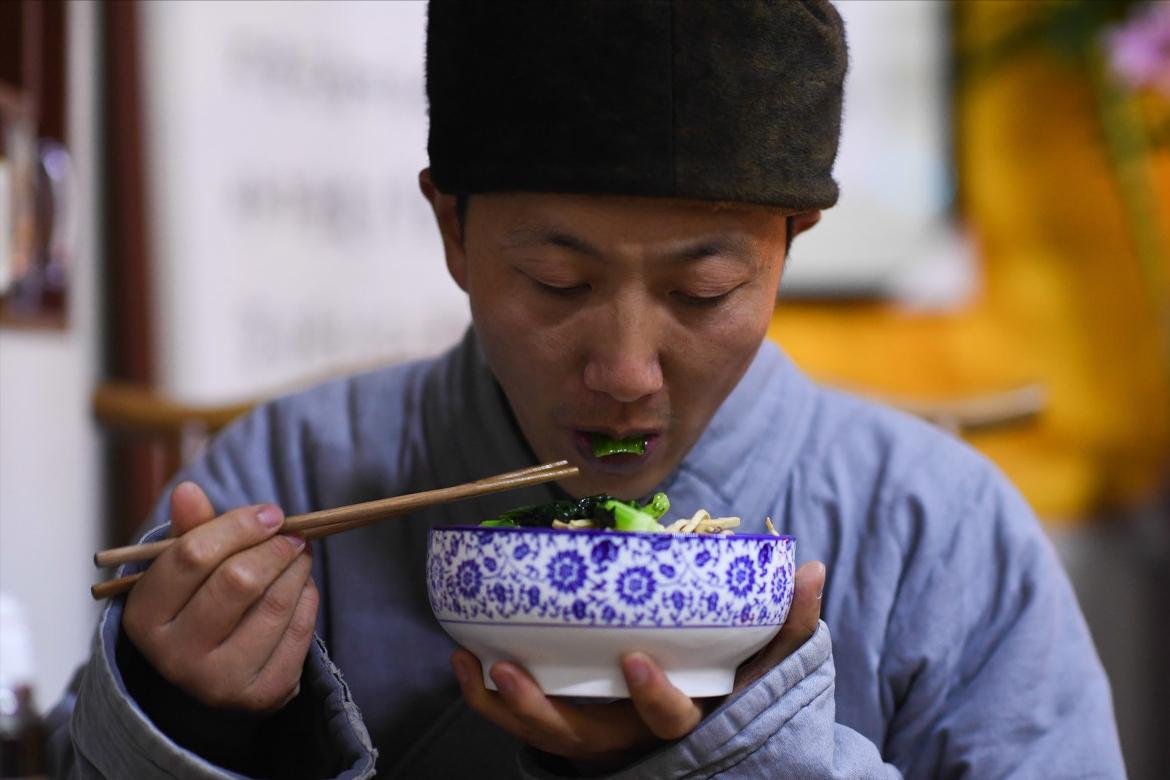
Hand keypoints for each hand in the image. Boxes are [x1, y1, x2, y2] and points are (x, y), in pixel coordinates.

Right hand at [123, 481, 318, 712]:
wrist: (207, 681)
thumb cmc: (195, 608)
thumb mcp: (182, 573)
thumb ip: (191, 531)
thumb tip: (188, 490)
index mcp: (145, 617)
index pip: (192, 556)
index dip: (239, 526)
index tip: (271, 513)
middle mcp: (175, 656)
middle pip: (238, 580)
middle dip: (274, 548)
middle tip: (294, 533)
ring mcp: (218, 682)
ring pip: (274, 604)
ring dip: (297, 569)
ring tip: (300, 553)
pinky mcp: (261, 696)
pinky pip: (298, 631)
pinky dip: (307, 599)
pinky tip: (302, 586)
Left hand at [452, 560, 826, 766]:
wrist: (693, 730)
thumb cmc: (725, 684)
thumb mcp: (761, 663)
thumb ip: (787, 623)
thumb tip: (809, 566)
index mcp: (679, 718)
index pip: (668, 720)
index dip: (653, 697)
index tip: (635, 659)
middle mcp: (627, 736)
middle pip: (580, 738)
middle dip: (542, 712)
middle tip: (515, 673)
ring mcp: (591, 733)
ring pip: (540, 734)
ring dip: (503, 704)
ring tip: (477, 664)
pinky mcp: (563, 722)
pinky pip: (519, 720)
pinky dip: (487, 694)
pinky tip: (464, 655)